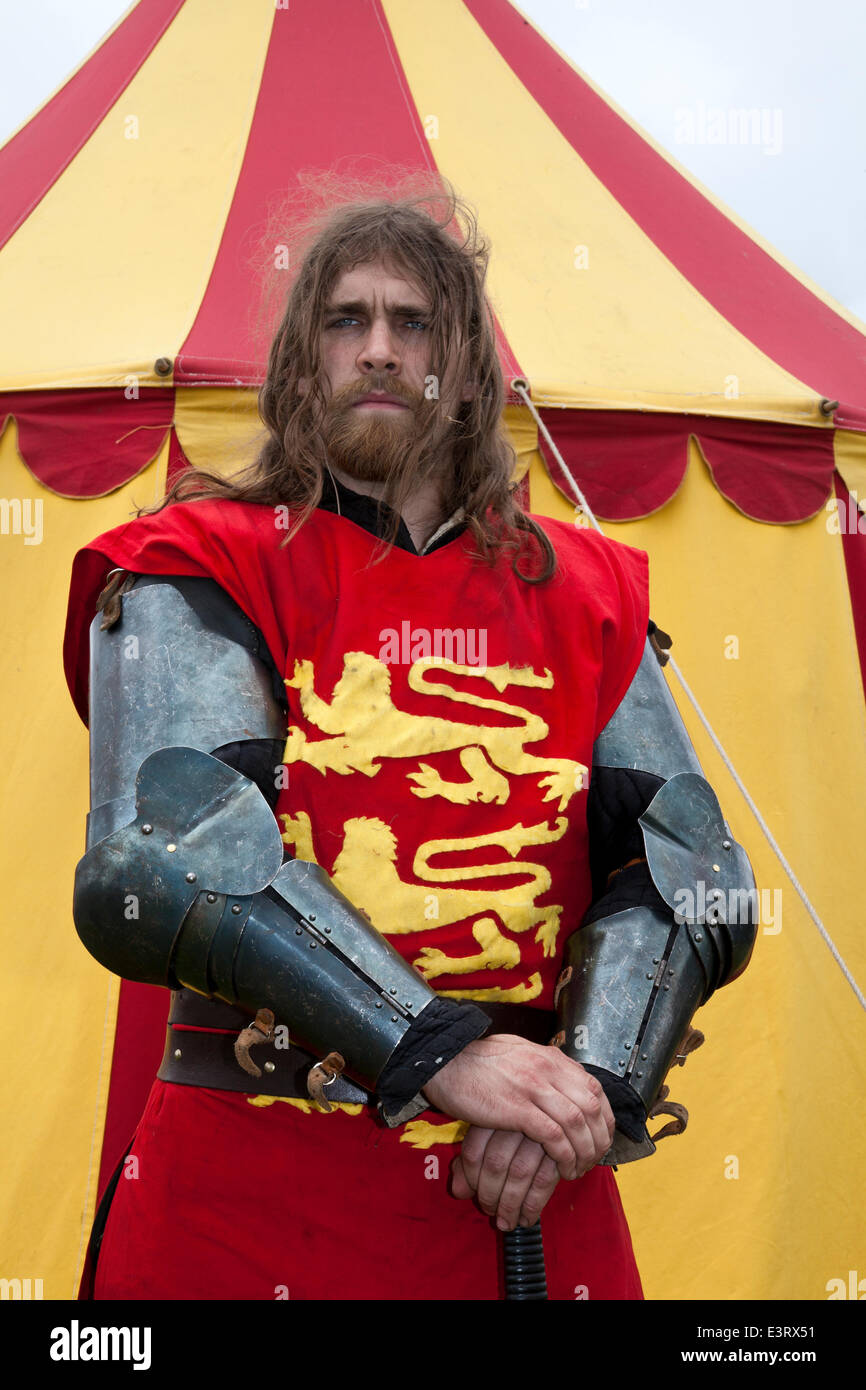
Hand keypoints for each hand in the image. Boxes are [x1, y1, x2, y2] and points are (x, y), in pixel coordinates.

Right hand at [421, 1034, 614, 1180]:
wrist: (445, 1060)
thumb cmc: (478, 1061)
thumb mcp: (520, 1053)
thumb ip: (544, 1067)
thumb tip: (564, 1084)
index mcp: (551, 1057)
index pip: (595, 1088)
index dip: (605, 1118)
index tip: (602, 1138)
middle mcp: (548, 1069)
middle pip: (592, 1108)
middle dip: (599, 1139)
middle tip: (594, 1160)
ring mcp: (534, 1088)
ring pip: (577, 1124)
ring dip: (584, 1152)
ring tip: (578, 1169)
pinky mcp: (517, 1109)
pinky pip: (554, 1137)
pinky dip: (565, 1156)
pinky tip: (562, 1169)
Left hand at [451, 1125, 561, 1230]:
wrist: (560, 1110)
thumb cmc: (518, 1130)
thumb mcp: (488, 1135)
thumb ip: (472, 1160)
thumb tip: (458, 1192)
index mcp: (492, 1114)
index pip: (473, 1151)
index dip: (470, 1179)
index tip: (472, 1195)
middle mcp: (514, 1120)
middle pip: (495, 1163)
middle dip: (491, 1196)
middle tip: (491, 1213)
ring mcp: (539, 1132)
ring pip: (519, 1172)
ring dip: (511, 1205)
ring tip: (507, 1222)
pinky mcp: (562, 1148)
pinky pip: (544, 1180)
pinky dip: (533, 1205)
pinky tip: (527, 1218)